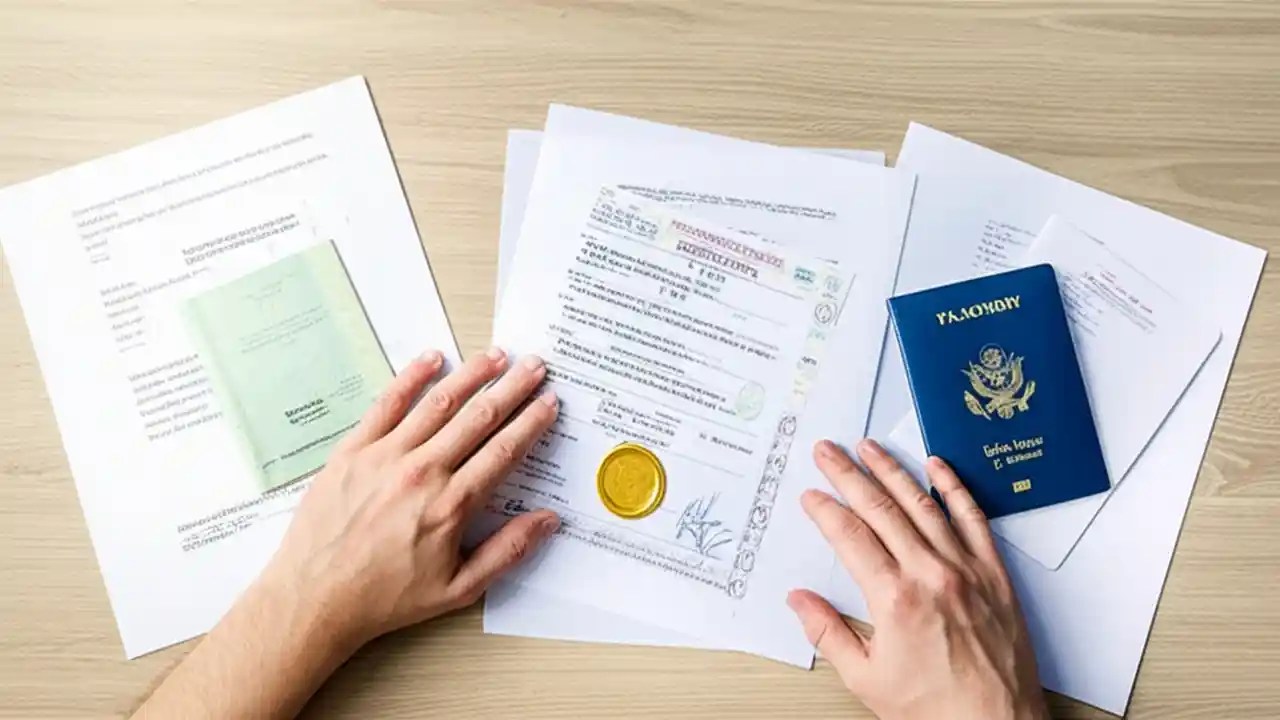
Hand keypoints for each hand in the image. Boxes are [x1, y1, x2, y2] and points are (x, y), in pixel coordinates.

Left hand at [257, 346, 559, 653]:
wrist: (315, 597)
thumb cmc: (385, 597)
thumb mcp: (458, 589)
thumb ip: (507, 552)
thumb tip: (548, 521)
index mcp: (451, 506)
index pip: (503, 451)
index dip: (531, 423)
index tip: (549, 402)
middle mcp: (422, 473)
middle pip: (478, 418)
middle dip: (512, 388)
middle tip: (534, 366)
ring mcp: (385, 457)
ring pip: (438, 403)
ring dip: (472, 375)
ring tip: (496, 355)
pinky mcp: (353, 451)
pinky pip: (387, 404)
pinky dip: (412, 378)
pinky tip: (433, 359)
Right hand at [788, 439, 1047, 719]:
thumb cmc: (937, 710)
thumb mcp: (866, 679)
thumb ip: (828, 633)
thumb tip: (800, 600)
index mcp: (894, 599)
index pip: (850, 537)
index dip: (825, 510)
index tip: (811, 495)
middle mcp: (931, 575)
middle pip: (881, 509)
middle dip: (849, 475)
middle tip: (829, 451)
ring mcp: (966, 570)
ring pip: (923, 504)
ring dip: (893, 471)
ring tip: (871, 448)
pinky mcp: (995, 575)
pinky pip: (974, 519)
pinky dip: (955, 488)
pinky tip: (938, 467)